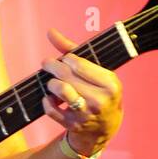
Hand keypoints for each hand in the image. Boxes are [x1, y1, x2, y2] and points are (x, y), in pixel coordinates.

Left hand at [41, 27, 123, 157]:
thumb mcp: (96, 71)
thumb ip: (72, 49)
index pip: (80, 64)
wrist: (105, 126)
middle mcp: (99, 100)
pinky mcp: (73, 125)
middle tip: (47, 63)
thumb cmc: (99, 91)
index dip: (67, 58)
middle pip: (67, 76)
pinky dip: (46, 102)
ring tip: (52, 82)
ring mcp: (86, 114)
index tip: (65, 58)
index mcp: (110, 84)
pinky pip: (51, 110)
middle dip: (53, 66)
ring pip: (60, 91)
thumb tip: (50, 31)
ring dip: (51, 84)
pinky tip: (50, 97)